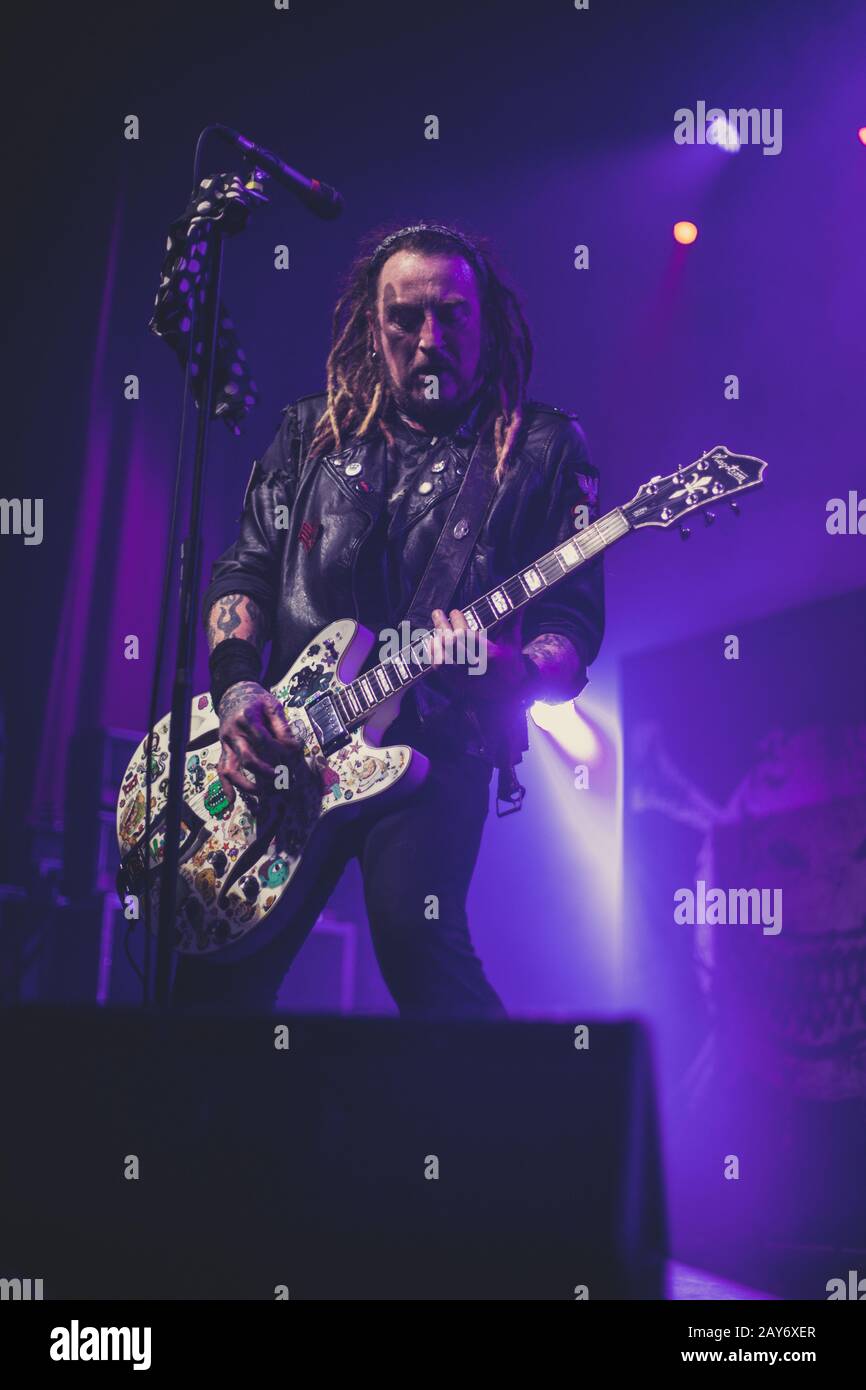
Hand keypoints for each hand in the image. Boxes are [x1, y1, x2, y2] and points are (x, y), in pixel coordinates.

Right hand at [215, 680, 307, 808]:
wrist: (233, 694)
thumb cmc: (257, 700)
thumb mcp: (272, 705)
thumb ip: (282, 727)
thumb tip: (294, 748)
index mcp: (247, 718)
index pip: (264, 740)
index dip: (280, 751)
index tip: (294, 759)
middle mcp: (233, 732)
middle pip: (248, 758)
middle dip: (265, 772)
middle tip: (282, 779)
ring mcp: (226, 743)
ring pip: (230, 768)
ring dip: (245, 784)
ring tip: (261, 794)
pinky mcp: (223, 749)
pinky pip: (221, 769)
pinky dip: (225, 786)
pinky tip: (232, 799)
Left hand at [429, 608, 526, 702]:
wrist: (510, 694)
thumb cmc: (511, 663)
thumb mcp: (513, 642)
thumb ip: (513, 621)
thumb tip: (523, 602)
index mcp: (490, 656)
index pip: (467, 636)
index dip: (457, 622)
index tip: (455, 611)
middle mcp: (476, 668)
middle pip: (451, 645)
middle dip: (442, 627)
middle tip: (437, 613)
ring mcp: (464, 679)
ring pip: (442, 658)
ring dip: (436, 641)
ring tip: (435, 629)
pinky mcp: (455, 685)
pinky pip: (438, 670)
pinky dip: (432, 654)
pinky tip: (432, 642)